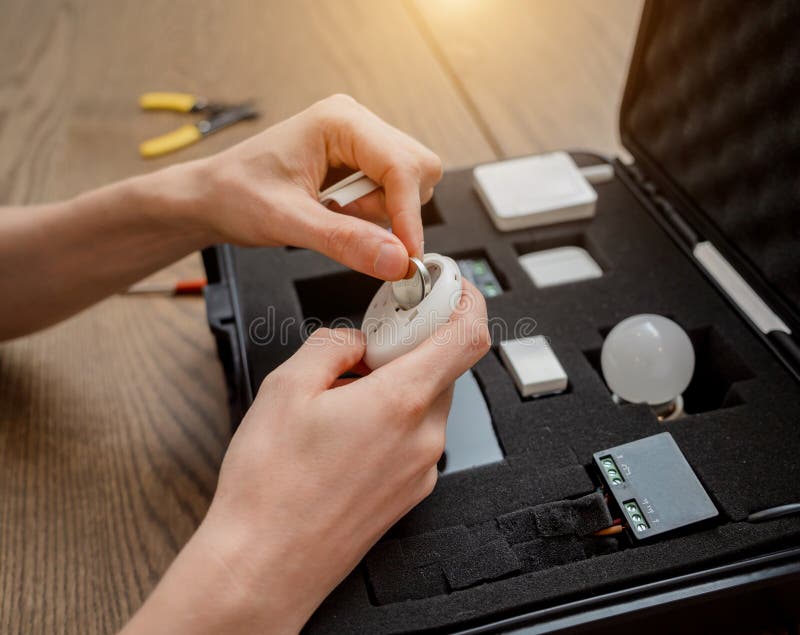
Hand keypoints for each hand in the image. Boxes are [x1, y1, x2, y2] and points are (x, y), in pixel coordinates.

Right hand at [122, 281, 488, 633]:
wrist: (265, 563)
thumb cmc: (272, 488)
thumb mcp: (287, 388)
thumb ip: (333, 345)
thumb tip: (353, 341)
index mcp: (400, 402)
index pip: (467, 337)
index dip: (467, 301)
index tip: (451, 288)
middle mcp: (422, 438)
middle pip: (444, 368)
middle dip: (411, 347)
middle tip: (367, 347)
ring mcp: (420, 469)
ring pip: (426, 403)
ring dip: (397, 385)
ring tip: (343, 398)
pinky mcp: (410, 492)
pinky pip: (414, 437)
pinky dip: (393, 419)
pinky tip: (347, 431)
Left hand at [190, 94, 442, 279]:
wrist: (211, 197)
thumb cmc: (236, 194)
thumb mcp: (287, 222)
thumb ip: (345, 242)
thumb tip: (396, 260)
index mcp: (340, 121)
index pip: (401, 166)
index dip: (408, 216)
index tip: (408, 257)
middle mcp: (356, 125)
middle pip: (417, 171)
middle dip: (396, 210)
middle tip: (351, 223)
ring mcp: (360, 144)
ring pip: (410, 185)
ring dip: (381, 214)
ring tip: (334, 215)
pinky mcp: (359, 165)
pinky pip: (392, 195)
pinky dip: (373, 215)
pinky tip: (339, 213)